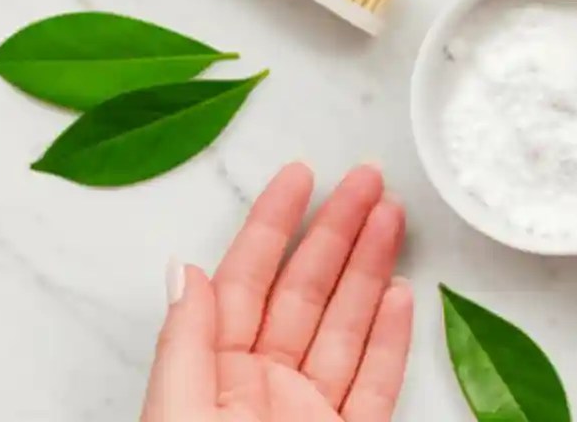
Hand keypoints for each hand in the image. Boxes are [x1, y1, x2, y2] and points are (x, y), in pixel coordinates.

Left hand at [140, 163, 410, 421]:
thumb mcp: (176, 413)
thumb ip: (183, 345)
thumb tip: (187, 272)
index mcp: (214, 373)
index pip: (247, 280)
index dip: (274, 224)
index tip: (300, 176)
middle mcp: (264, 385)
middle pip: (307, 291)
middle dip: (338, 229)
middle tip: (367, 180)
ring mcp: (310, 411)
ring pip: (347, 326)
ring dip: (371, 268)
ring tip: (392, 216)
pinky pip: (377, 382)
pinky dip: (392, 339)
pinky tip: (400, 296)